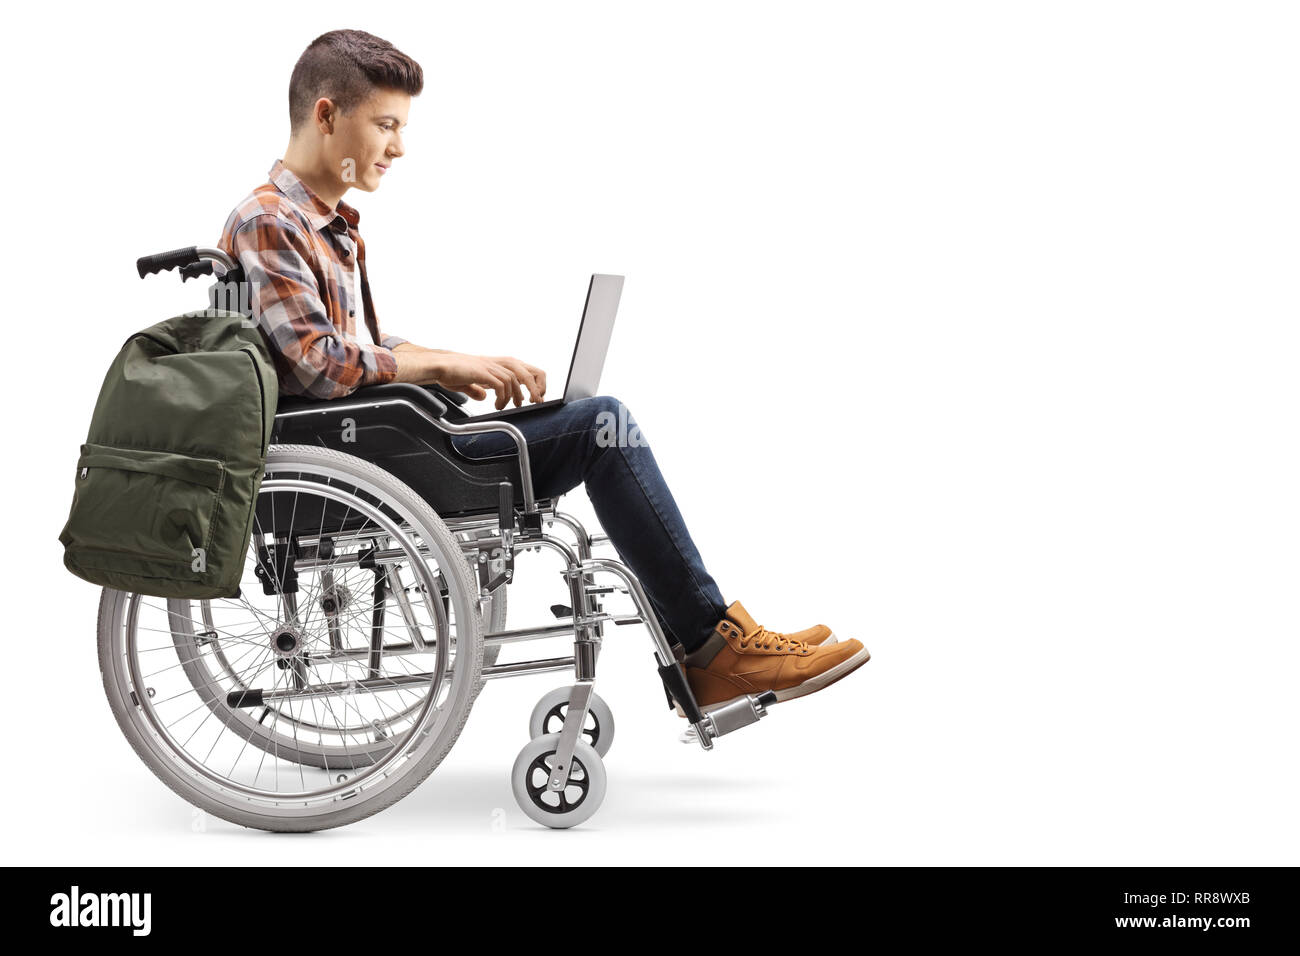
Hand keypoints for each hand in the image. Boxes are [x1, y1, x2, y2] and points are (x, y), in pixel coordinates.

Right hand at [432, 352, 546, 408]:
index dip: (534, 381)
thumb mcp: (469, 382)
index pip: (524, 368)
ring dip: (517, 395)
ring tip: (514, 406)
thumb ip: (477, 388)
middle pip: (526, 371)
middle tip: (536, 402)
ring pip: (515, 379)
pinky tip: (498, 405)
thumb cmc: (450, 372)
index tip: (534, 396)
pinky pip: (501, 385)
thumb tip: (483, 396)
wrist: (437, 366)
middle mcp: (495, 363)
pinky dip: (503, 397)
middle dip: (535, 387)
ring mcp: (489, 366)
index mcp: (496, 364)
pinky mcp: (482, 371)